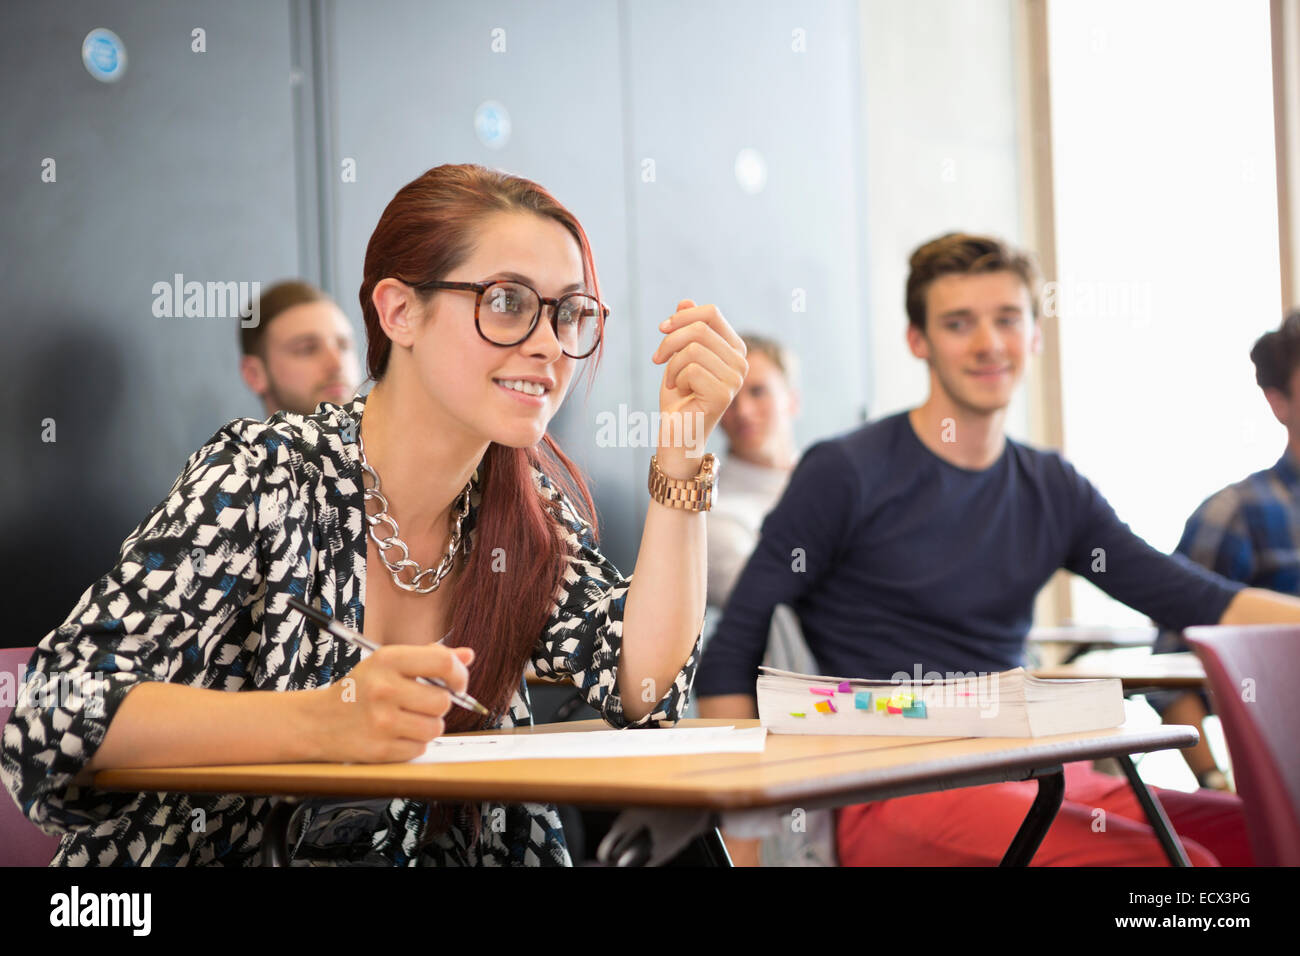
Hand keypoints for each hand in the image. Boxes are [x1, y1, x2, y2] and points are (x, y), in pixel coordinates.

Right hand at [305, 644, 474, 761]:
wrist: (318, 721)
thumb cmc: (360, 689)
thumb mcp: (389, 663)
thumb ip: (430, 657)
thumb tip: (468, 656)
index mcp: (388, 660)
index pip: (443, 663)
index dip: (459, 675)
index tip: (457, 683)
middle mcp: (384, 689)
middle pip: (442, 701)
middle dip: (437, 704)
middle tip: (418, 702)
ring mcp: (382, 721)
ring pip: (435, 728)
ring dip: (427, 726)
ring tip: (405, 719)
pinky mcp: (381, 750)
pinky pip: (420, 749)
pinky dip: (413, 744)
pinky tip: (394, 734)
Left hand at [650, 299, 746, 477]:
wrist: (677, 431)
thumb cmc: (678, 395)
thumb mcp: (679, 355)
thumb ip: (686, 329)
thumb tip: (686, 301)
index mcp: (734, 348)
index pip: (711, 313)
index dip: (682, 317)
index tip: (662, 329)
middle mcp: (741, 362)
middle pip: (699, 328)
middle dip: (670, 341)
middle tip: (658, 360)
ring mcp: (735, 379)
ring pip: (693, 348)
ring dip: (672, 365)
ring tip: (672, 381)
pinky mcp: (724, 394)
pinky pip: (690, 369)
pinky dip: (675, 379)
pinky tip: (680, 393)